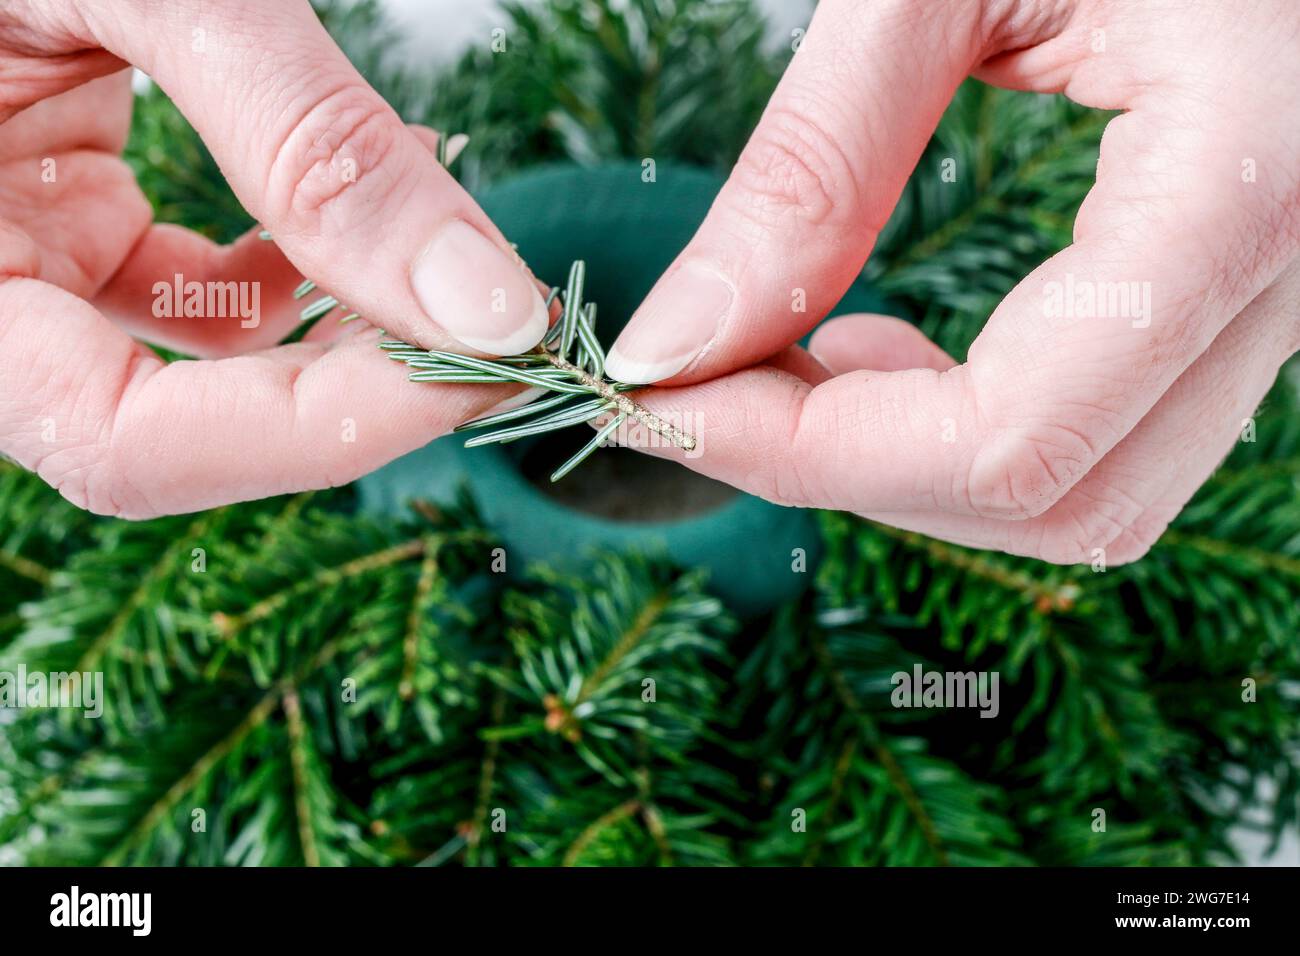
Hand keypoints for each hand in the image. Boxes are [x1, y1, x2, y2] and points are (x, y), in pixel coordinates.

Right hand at [0, 0, 549, 517]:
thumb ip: (308, 136)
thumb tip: (484, 302)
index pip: (124, 441)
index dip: (311, 435)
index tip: (472, 373)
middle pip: (177, 430)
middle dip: (351, 397)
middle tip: (498, 338)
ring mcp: (20, 252)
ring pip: (199, 366)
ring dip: (341, 332)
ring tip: (455, 267)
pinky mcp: (68, 210)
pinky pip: (193, 285)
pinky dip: (298, 259)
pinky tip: (382, 201)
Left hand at [604, 0, 1299, 563]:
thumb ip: (814, 166)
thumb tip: (678, 345)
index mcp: (1244, 182)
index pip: (1009, 436)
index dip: (814, 455)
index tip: (668, 404)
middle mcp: (1292, 275)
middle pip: (1054, 498)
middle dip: (849, 471)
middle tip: (712, 384)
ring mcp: (1276, 298)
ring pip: (1087, 495)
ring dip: (906, 465)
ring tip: (797, 357)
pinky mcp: (1231, 294)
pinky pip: (1103, 435)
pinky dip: (962, 433)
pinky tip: (875, 351)